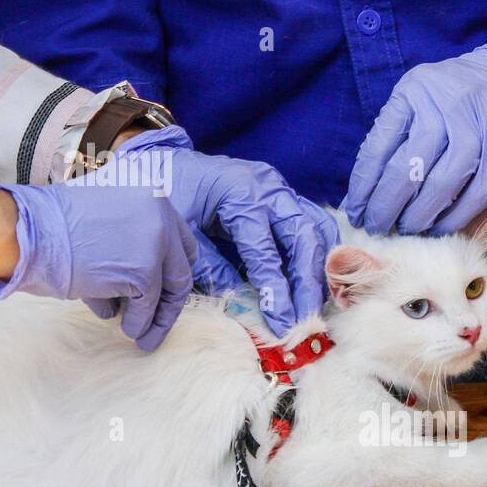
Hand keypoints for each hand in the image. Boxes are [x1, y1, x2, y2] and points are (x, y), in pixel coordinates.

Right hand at [0, 182, 195, 350]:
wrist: (28, 232)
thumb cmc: (49, 225)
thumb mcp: (99, 212)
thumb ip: (126, 233)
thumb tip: (144, 276)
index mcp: (148, 190)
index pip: (177, 235)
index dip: (171, 265)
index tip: (164, 288)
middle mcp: (159, 210)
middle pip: (179, 262)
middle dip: (170, 297)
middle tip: (160, 317)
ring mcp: (155, 240)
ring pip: (169, 287)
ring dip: (157, 316)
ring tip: (144, 333)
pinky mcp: (144, 270)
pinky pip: (148, 305)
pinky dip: (139, 322)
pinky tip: (129, 329)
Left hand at [107, 126, 339, 335]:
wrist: (168, 164)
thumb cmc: (171, 194)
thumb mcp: (182, 233)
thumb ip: (211, 267)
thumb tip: (242, 306)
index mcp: (240, 193)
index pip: (265, 250)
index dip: (275, 290)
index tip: (282, 322)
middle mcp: (268, 188)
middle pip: (302, 237)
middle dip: (307, 282)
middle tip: (306, 318)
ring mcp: (279, 189)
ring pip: (315, 229)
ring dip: (319, 269)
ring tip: (313, 304)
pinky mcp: (282, 195)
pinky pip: (312, 222)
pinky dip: (318, 251)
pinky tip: (316, 279)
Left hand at [342, 43, 486, 235]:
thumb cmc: (465, 94)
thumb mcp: (425, 95)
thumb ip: (400, 131)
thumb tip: (368, 187)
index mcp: (414, 93)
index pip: (377, 148)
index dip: (363, 187)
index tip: (355, 211)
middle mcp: (442, 109)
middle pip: (404, 171)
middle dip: (384, 208)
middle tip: (376, 226)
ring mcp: (476, 132)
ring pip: (437, 187)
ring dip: (417, 218)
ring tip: (405, 230)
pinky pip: (472, 197)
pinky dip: (453, 218)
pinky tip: (439, 229)